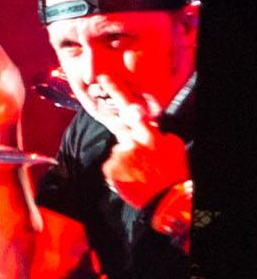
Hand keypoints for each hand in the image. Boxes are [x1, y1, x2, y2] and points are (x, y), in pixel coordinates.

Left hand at [81, 79, 188, 208]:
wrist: (164, 199)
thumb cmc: (172, 174)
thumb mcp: (174, 148)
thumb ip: (162, 135)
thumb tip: (156, 129)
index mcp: (149, 134)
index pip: (132, 111)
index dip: (118, 95)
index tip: (104, 80)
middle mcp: (132, 141)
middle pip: (120, 128)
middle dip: (123, 131)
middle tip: (125, 129)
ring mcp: (119, 154)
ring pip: (117, 150)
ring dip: (124, 158)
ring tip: (138, 172)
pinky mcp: (109, 168)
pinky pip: (110, 165)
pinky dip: (117, 171)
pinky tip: (129, 179)